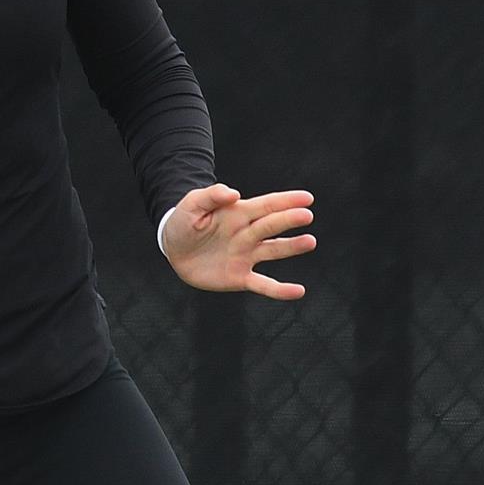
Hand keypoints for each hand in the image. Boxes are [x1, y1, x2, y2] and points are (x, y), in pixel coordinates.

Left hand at [161, 184, 316, 300]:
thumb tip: (233, 193)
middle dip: (288, 220)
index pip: (266, 205)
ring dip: (291, 247)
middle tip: (306, 215)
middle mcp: (247, 234)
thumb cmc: (184, 221)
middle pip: (271, 225)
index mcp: (238, 213)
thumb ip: (211, 196)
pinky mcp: (240, 277)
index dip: (285, 201)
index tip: (306, 198)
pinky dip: (280, 290)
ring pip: (273, 251)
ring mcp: (245, 256)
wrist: (173, 249)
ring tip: (309, 242)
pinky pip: (263, 285)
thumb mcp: (192, 204)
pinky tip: (298, 291)